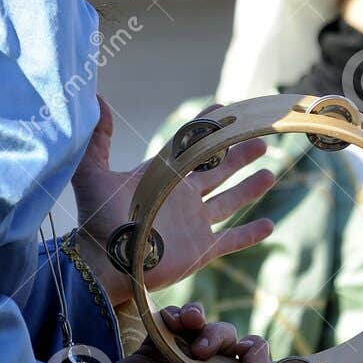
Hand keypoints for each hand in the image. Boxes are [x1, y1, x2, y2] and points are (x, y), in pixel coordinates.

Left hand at [72, 97, 274, 305]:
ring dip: (249, 188)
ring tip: (269, 173)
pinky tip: (269, 224)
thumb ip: (98, 138)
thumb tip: (96, 98)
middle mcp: (180, 198)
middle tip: (260, 139)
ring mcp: (193, 224)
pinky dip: (250, 234)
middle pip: (217, 171)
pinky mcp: (200, 250)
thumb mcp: (93, 173)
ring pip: (229, 201)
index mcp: (160, 177)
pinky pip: (231, 240)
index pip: (189, 146)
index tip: (225, 109)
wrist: (103, 263)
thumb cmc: (96, 221)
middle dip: (238, 155)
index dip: (206, 128)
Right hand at [117, 303, 274, 362]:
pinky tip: (170, 321)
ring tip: (184, 322)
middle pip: (226, 337)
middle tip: (200, 349)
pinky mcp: (159, 345)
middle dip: (216, 334)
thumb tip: (262, 348)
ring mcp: (181, 359)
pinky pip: (174, 320)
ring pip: (200, 324)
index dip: (250, 349)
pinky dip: (174, 315)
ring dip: (195, 317)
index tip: (242, 349)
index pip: (249, 360)